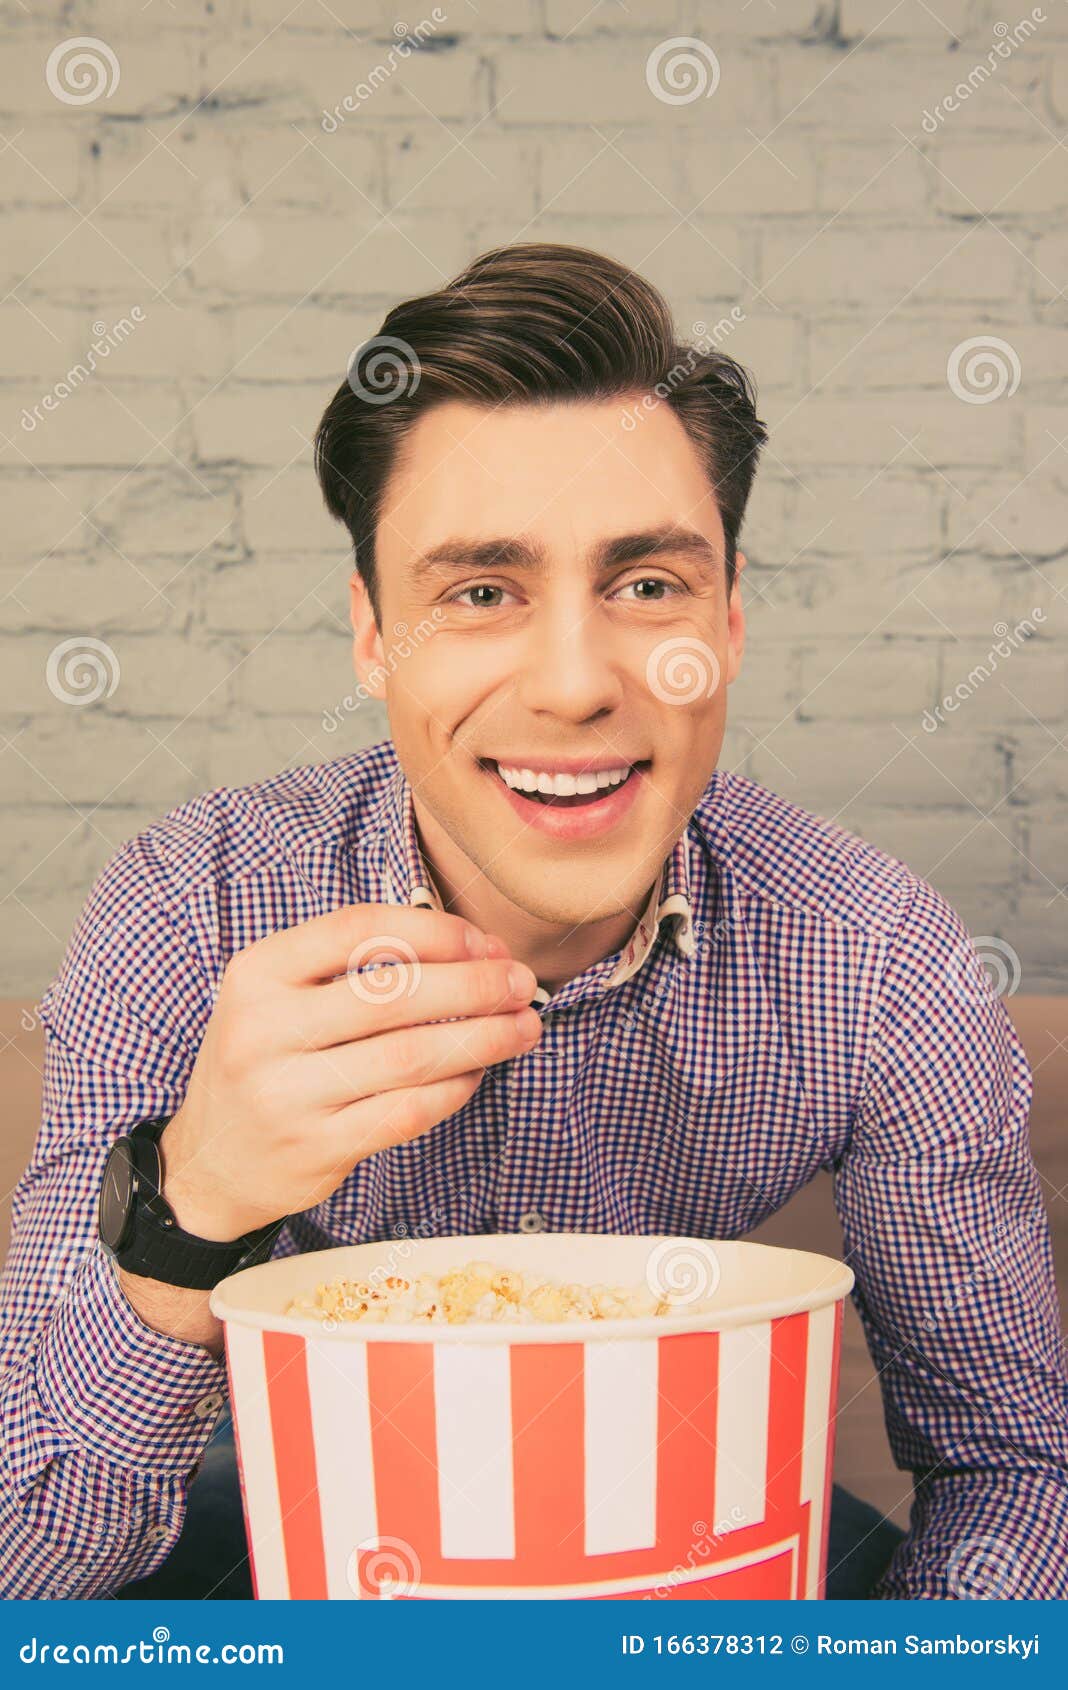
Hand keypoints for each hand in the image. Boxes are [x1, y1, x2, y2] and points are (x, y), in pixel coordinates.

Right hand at [159, 905, 540, 1240]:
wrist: (209, 1161)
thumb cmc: (267, 1059)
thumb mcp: (280, 995)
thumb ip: (356, 965)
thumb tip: (474, 949)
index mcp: (257, 973)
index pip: (358, 929)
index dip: (433, 930)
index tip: (483, 940)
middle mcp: (264, 1029)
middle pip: (394, 994)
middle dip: (474, 985)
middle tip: (521, 982)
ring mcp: (287, 1094)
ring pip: (409, 1056)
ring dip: (482, 1039)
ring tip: (522, 1027)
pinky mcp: (315, 1147)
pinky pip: (406, 1112)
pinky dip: (453, 1089)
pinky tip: (476, 1073)